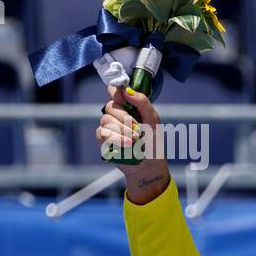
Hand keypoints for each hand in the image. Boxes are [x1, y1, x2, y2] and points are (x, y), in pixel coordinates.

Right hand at [97, 85, 170, 203]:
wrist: (149, 164)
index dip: (115, 91)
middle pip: (110, 105)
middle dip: (124, 116)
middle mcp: (115, 115)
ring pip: (106, 119)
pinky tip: (127, 144)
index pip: (114, 92)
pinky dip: (116, 138)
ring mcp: (108, 127)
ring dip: (122, 129)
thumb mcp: (153, 120)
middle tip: (137, 127)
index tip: (122, 96)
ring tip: (135, 139)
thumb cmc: (152, 142)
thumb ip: (142, 103)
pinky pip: (102, 133)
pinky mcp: (102, 140)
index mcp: (128, 107)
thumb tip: (127, 90)